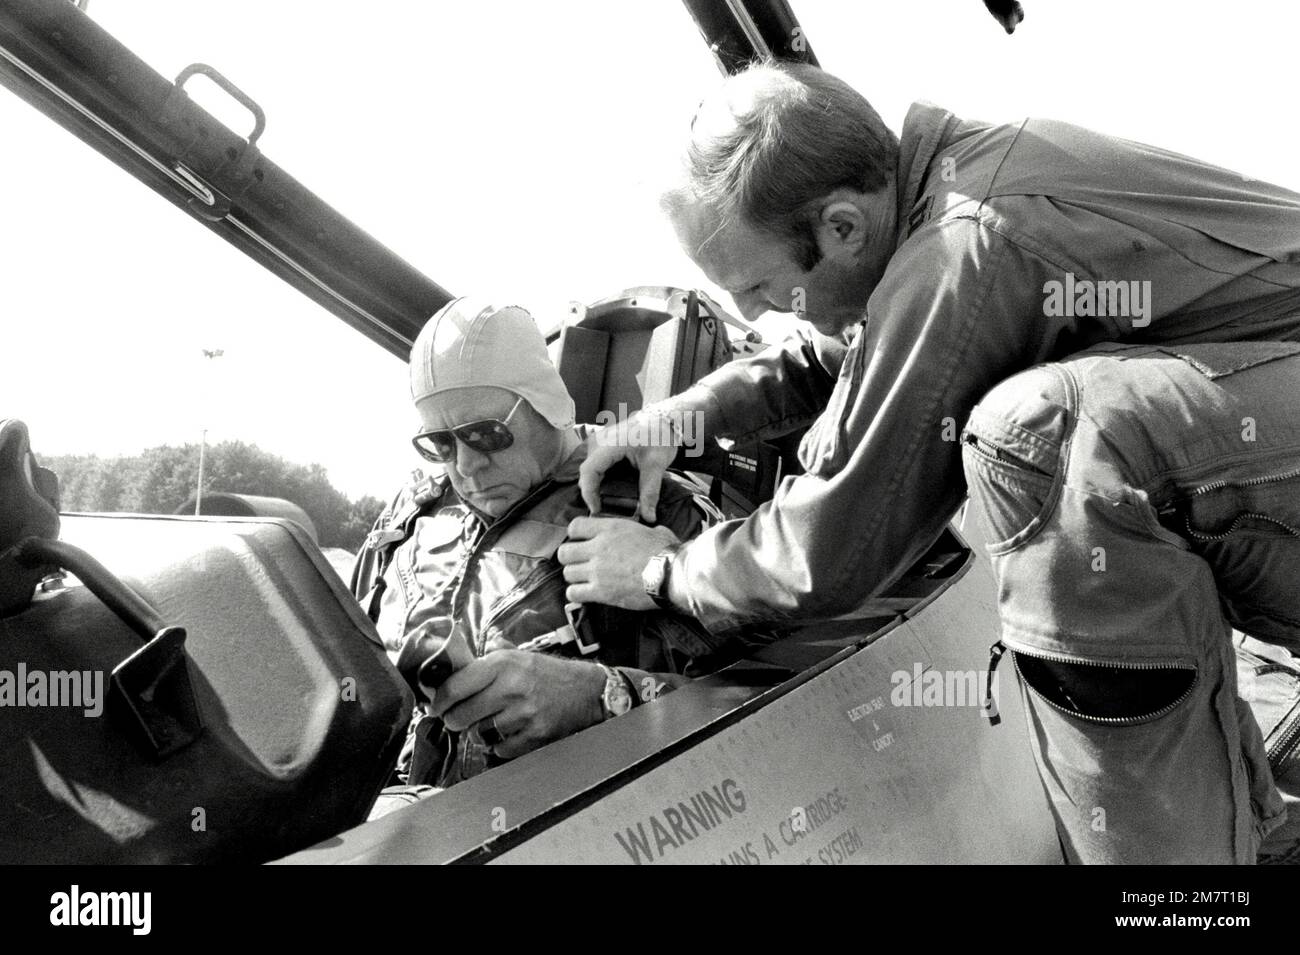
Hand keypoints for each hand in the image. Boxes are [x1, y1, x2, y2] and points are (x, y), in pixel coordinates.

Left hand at [427, 650, 605, 759]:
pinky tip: (505, 735)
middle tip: (456, 720)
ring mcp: (524, 713)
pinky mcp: (535, 735)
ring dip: (478, 733)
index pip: (455, 686)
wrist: (586, 691)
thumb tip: (456, 663)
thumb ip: (489, 658)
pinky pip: (501, 750)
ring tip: (486, 725)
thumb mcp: (519, 655)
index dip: (440, 701)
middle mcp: (511, 687)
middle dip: (454, 721)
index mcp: (503, 664)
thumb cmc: (548, 673)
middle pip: (461, 715)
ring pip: (480, 734)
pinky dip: (498, 747)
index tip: (436, 707)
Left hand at [559, 518, 679, 609]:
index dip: (575, 534)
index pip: (575, 526)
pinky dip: (576, 594)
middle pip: (565, 552)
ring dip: (574, 577)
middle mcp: (599, 548)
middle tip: (579, 562)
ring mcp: (597, 570)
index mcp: (610, 529)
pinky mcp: (600, 592)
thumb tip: (655, 529)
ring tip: (584, 579)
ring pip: (567, 573)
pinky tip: (585, 593)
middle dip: (570, 558)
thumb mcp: (656, 532)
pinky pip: (573, 593)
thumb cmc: (666, 554)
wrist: (671, 576)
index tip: (581, 541)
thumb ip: (647, 530)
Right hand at [579, 412, 679, 522]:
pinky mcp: (605, 444)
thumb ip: (650, 492)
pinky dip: (600, 477)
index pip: (589, 471)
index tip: (596, 509)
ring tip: (604, 503)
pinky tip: (609, 489)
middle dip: (591, 492)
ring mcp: (601, 441)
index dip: (589, 493)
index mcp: (609, 444)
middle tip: (602, 510)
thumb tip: (649, 517)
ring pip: (590, 468)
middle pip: (587, 471)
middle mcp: (600, 442)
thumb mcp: (656, 465)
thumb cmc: (660, 435)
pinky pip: (596, 463)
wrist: (665, 418)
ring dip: (595, 485)